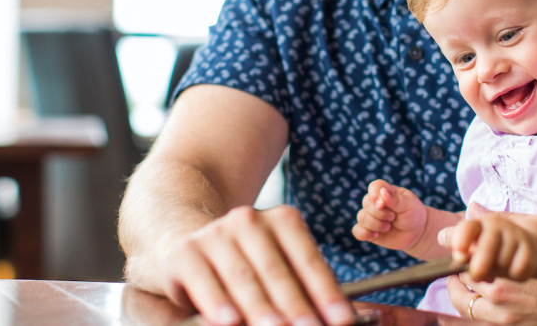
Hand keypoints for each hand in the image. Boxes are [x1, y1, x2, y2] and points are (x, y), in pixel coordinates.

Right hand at [157, 205, 355, 325]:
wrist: (188, 245)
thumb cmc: (248, 266)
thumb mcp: (280, 270)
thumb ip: (309, 291)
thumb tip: (351, 317)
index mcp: (283, 220)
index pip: (309, 261)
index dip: (326, 293)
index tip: (342, 320)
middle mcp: (249, 221)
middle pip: (277, 271)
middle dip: (296, 305)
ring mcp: (216, 234)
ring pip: (243, 278)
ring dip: (260, 308)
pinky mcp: (186, 253)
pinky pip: (205, 281)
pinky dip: (218, 303)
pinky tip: (230, 321)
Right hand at [351, 180, 427, 251]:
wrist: (415, 232)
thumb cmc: (412, 213)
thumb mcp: (408, 204)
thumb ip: (395, 199)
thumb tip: (382, 192)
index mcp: (385, 191)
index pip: (374, 186)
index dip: (375, 194)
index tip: (383, 204)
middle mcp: (374, 202)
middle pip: (366, 203)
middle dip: (380, 213)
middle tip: (393, 217)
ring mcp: (370, 216)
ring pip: (361, 217)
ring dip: (376, 224)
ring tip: (388, 227)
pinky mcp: (368, 230)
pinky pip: (357, 231)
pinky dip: (365, 233)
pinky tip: (376, 235)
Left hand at [447, 215, 536, 282]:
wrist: (532, 242)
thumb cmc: (495, 244)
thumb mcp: (476, 236)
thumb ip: (458, 238)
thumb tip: (442, 238)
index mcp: (481, 223)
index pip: (468, 227)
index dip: (460, 240)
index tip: (458, 255)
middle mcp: (499, 226)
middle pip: (486, 251)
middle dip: (480, 266)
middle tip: (477, 274)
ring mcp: (517, 238)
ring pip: (501, 265)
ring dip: (497, 274)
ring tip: (497, 271)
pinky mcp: (532, 252)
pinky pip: (518, 272)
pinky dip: (514, 276)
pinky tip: (512, 273)